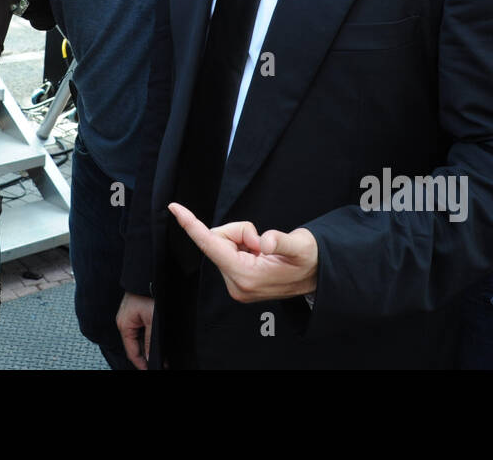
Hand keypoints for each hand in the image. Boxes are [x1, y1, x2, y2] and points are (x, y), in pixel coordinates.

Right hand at [116, 292, 154, 369]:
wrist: (148, 275)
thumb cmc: (149, 294)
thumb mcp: (152, 320)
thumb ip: (149, 340)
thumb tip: (149, 357)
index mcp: (124, 325)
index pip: (131, 352)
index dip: (141, 363)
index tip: (151, 369)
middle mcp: (123, 323)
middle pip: (134, 346)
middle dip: (146, 356)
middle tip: (160, 364)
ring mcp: (128, 318)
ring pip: (137, 338)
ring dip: (147, 347)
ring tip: (160, 355)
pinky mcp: (134, 313)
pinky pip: (139, 330)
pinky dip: (146, 337)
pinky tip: (155, 342)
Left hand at [168, 202, 318, 302]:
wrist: (318, 275)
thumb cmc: (311, 260)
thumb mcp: (302, 246)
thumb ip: (282, 241)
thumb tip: (263, 241)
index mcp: (247, 277)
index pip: (212, 246)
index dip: (192, 225)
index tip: (174, 207)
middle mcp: (237, 285)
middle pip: (218, 241)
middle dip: (238, 232)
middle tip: (262, 241)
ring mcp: (236, 285)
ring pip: (223, 245)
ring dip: (242, 239)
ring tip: (265, 250)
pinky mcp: (238, 281)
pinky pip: (228, 251)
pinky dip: (243, 245)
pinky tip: (260, 255)